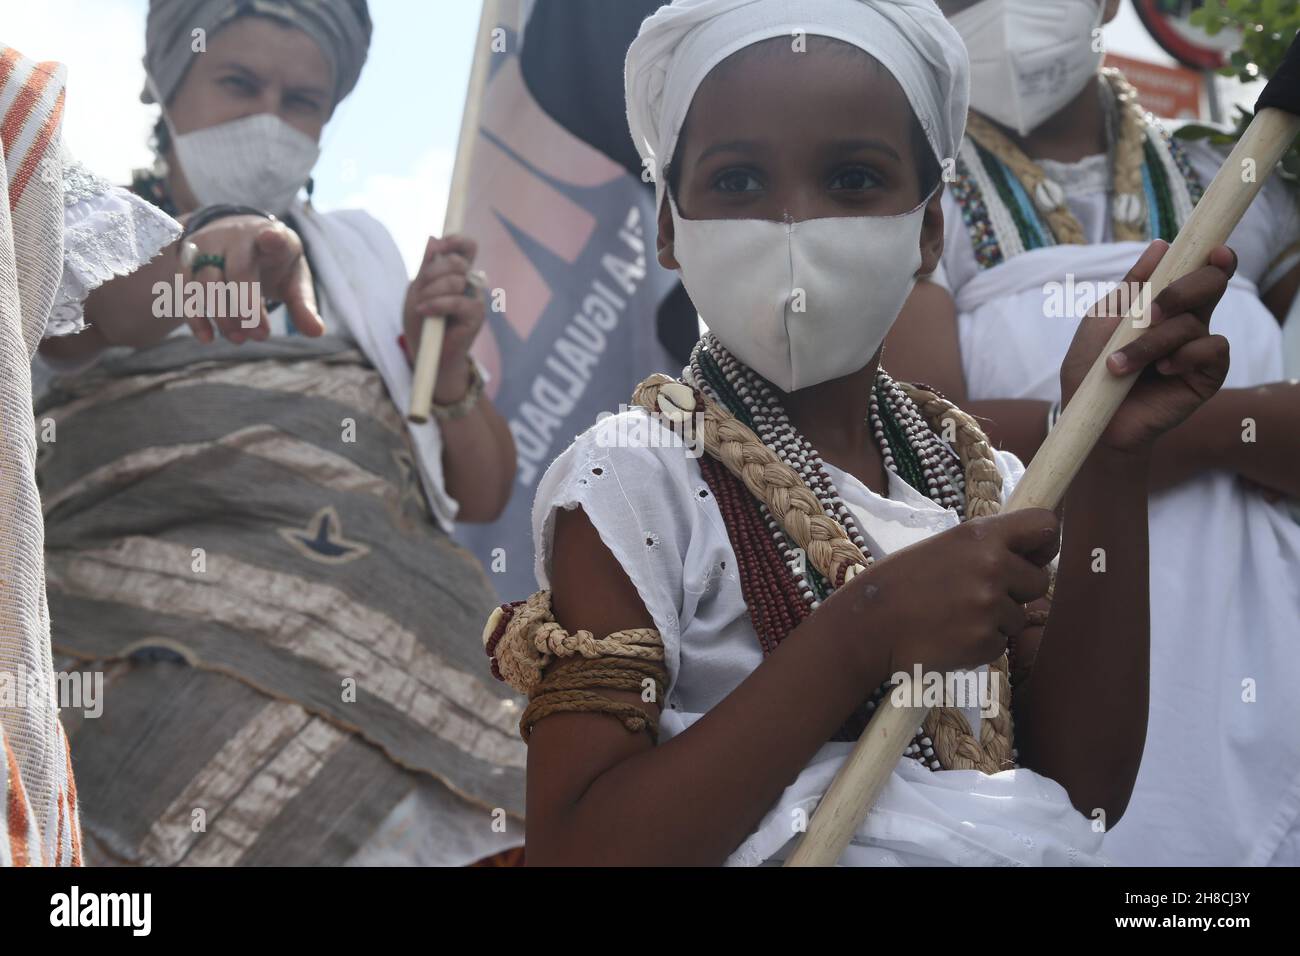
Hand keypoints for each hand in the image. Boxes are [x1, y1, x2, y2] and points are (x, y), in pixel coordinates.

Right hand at [180, 215, 323, 343]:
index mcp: (272, 236)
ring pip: (207, 281)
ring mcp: (209, 246)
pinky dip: (196, 316)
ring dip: (223, 316)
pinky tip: (208, 338)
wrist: (238, 239)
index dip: (272, 238)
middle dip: (248, 308)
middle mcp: (237, 237)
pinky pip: (186, 289)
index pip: (272, 235)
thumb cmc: (273, 263)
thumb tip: (317, 333)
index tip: (271, 238)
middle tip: (261, 335)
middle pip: (237, 271)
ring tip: (239, 340)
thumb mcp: (293, 279)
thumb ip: (303, 305)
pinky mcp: (187, 260)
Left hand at [401, 234, 485, 403]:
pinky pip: (458, 301)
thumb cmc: (421, 322)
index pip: (466, 248)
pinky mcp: (476, 316)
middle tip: (420, 289)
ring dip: (431, 292)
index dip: (456, 241)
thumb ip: (426, 266)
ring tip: (421, 307)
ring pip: (455, 280)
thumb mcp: (417, 290)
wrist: (426, 353)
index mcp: (456, 274)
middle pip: (457, 261)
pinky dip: (437, 305)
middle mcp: (468, 284)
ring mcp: (474, 299)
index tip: (439, 246)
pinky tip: (424, 311)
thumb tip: (433, 238)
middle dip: (432, 272)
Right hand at [840, 509, 1059, 675]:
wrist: (868, 626)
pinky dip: (981, 642)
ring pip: (1020, 616)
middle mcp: (992, 567)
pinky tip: (950, 634)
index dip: (1046, 543)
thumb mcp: (943, 547)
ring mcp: (990, 607)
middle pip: (1040, 580)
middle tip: (978, 594)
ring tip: (954, 616)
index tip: (1037, 554)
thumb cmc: (900, 583)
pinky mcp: (985, 642)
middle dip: (1019, 590)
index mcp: (981, 536)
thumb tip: (1028, 555)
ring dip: (996, 619)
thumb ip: (985, 547)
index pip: (1045, 525)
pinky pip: (1001, 643)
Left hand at [1060, 240, 1232, 453]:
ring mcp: (1198, 349)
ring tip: (1121, 365)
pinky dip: (1184, 355)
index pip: (1199, 272)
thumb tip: (1160, 246)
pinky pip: (1212, 349)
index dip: (1213, 258)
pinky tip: (1162, 370)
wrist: (1091, 419)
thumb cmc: (1091, 370)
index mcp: (1165, 304)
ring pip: (1194, 322)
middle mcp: (1187, 321)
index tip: (1213, 251)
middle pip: (1211, 284)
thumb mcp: (1101, 322)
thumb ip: (1130, 287)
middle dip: (1182, 290)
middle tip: (1151, 312)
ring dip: (1153, 341)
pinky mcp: (1207, 376)